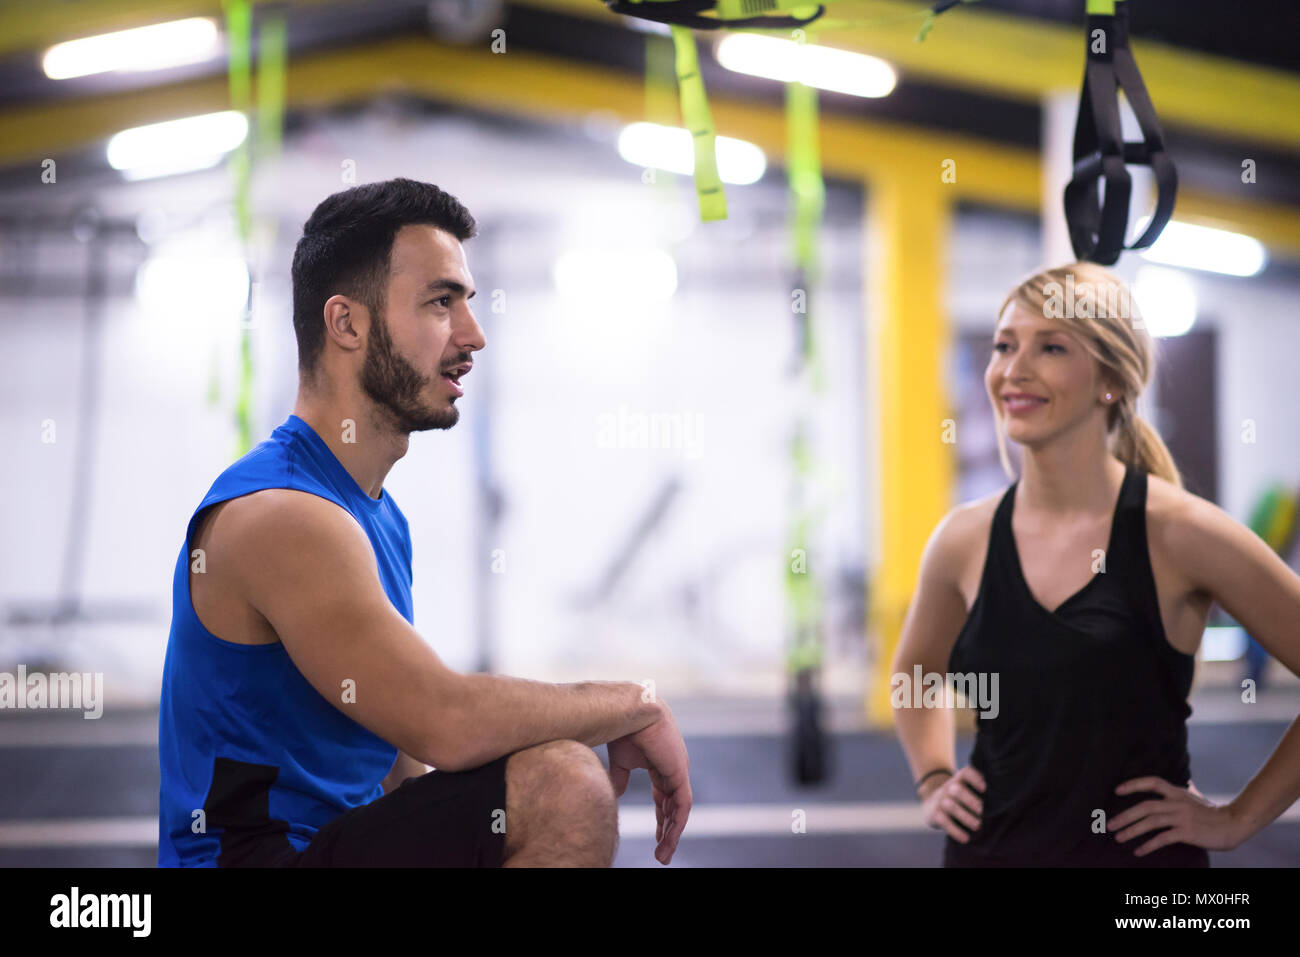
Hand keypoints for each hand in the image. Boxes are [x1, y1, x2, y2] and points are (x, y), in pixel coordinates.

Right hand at [607, 699, 691, 864]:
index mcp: (660, 763)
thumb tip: (616, 795)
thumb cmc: (622, 728)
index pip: (664, 796)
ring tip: (663, 854)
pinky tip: (668, 839)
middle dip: (667, 830)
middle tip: (661, 853)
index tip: (656, 837)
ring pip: (679, 810)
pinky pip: (682, 806)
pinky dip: (676, 824)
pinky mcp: (680, 773)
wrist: (628, 710)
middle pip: (673, 806)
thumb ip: (621, 778)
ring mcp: (679, 770)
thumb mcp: (621, 760)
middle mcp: (673, 767)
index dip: (661, 817)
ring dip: (672, 833)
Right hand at [920, 766, 984, 842]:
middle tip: (983, 811)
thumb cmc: (961, 797)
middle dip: (970, 800)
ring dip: (965, 816)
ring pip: (950, 805)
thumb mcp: (968, 789)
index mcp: (960, 779)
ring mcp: (941, 800)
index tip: (985, 788)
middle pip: (956, 789)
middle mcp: (949, 787)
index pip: (966, 772)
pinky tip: (966, 838)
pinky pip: (943, 821)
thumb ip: (984, 791)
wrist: (933, 802)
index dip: (975, 778)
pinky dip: (955, 830)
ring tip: (978, 826)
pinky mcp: (935, 814)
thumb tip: (1009, 798)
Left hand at [1107, 776, 1244, 854]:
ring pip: (1150, 822)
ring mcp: (1182, 817)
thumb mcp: (1199, 799)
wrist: (1235, 824)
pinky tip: (1138, 851)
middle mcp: (1177, 803)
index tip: (1117, 790)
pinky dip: (1149, 845)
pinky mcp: (1187, 832)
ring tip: (1118, 838)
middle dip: (1125, 816)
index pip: (1152, 782)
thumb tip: (1189, 783)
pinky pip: (1163, 838)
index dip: (1134, 785)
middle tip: (1110, 825)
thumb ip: (1190, 791)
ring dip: (1132, 831)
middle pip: (1145, 806)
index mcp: (1177, 793)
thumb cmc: (1216, 813)